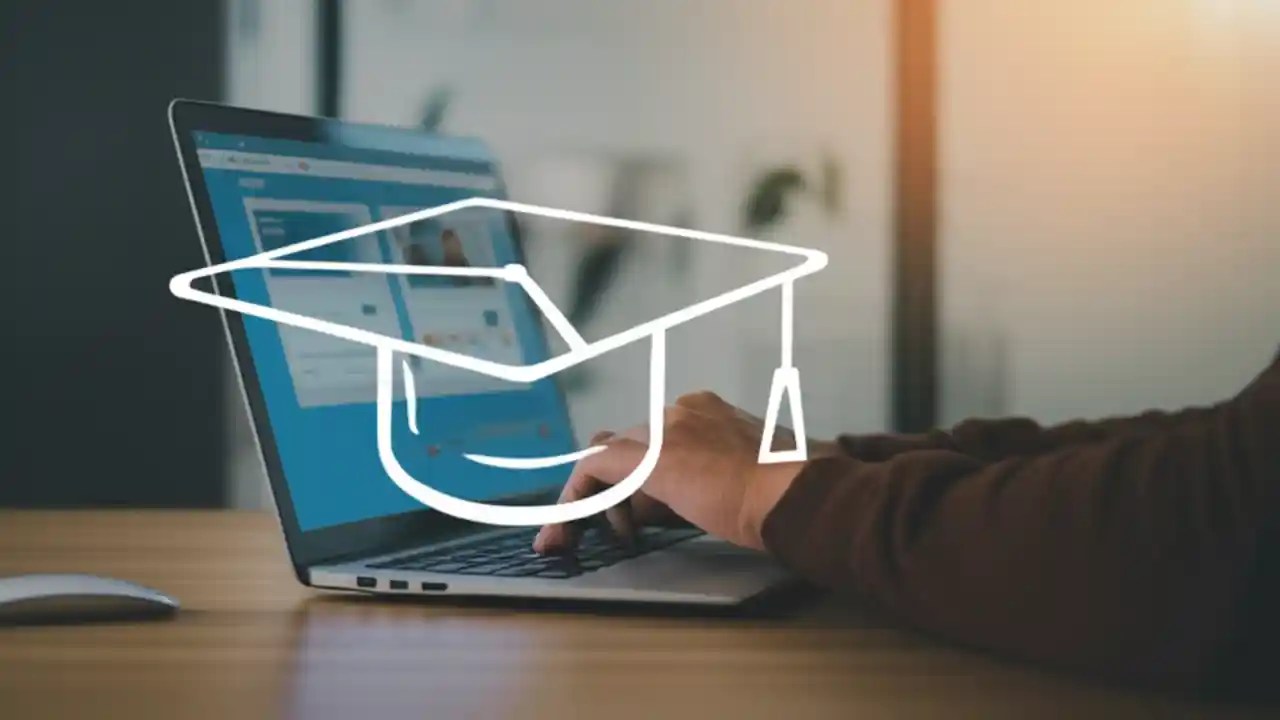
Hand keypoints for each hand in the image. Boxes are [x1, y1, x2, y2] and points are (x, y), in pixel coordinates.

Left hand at [533, 391, 817, 553]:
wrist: (799, 494)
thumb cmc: (793, 493)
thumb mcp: (753, 478)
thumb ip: (717, 481)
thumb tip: (692, 503)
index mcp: (710, 413)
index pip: (658, 439)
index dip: (644, 482)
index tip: (643, 513)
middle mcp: (682, 412)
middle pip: (629, 446)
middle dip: (618, 492)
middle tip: (620, 531)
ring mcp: (664, 431)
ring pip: (607, 457)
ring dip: (591, 498)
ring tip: (576, 537)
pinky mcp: (647, 458)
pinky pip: (592, 470)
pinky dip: (573, 500)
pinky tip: (560, 532)